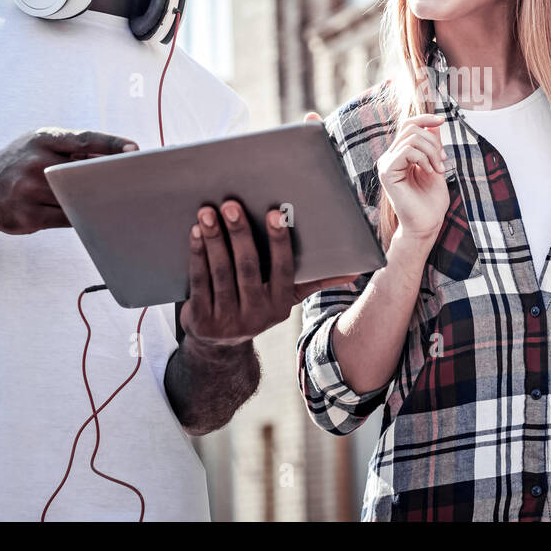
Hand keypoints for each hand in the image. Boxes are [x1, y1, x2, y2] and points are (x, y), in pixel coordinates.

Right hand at [0, 128, 137, 233]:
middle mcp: (35, 163)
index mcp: (41, 139)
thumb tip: (116, 157)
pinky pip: (67, 218)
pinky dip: (81, 216)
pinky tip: (92, 215)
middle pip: (84, 171)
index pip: (85, 139)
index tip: (135, 149)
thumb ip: (69, 149)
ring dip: (97, 200)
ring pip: (77, 198)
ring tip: (116, 201)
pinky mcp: (28, 216)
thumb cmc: (17, 167)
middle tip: (134, 180)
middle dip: (108, 176)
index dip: (112, 144)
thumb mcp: (36, 147)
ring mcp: (29, 191)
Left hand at [183, 200, 357, 349]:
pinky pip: (199, 281)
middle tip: (231, 204)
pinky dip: (197, 254)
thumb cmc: (256, 305)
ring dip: (215, 239)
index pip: (283, 268)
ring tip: (208, 212)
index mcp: (281, 305)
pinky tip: (196, 232)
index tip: (274, 212)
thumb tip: (354, 271)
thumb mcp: (286, 296)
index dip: (279, 240)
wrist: (218, 346)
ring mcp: (227, 321)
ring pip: (222, 273)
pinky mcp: (201, 322)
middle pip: (248, 268)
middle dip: (240, 233)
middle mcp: (256, 316)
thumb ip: (316, 281)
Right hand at [375, 114, 447, 240]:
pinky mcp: (387, 172)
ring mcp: (386, 164)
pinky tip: (429, 172)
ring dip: (432, 151)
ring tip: (438, 169)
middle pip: (411, 128)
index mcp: (400, 155)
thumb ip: (432, 145)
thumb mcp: (436, 166)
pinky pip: (407, 151)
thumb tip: (434, 123)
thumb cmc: (431, 201)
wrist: (426, 224)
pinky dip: (423, 158)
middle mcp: (390, 157)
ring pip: (412, 138)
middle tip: (443, 160)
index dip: (424, 118)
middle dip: (433, 141)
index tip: (443, 119)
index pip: (408, 125)